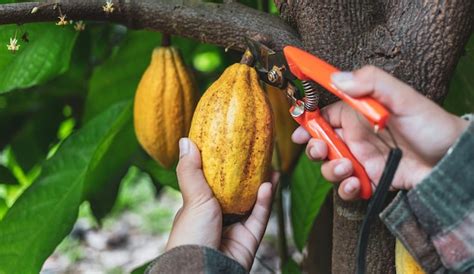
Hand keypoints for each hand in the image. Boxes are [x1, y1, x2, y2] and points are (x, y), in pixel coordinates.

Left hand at [165, 138, 277, 270]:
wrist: (202, 269)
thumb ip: (191, 170)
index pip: (214, 183)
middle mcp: (218, 217)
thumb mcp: (192, 197)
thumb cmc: (191, 234)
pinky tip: (270, 184)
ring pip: (253, 203)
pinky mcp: (249, 239)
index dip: (225, 166)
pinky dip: (265, 201)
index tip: (235, 148)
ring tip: (272, 167)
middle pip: (238, 192)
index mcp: (201, 207)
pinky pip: (260, 217)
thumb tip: (186, 141)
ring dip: (263, 185)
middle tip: (260, 156)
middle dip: (249, 175)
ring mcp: (235, 228)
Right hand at [292, 65, 467, 199]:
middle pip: (321, 143)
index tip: (298, 129)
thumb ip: (372, 82)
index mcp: (359, 115)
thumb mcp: (404, 97)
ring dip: (330, 169)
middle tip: (321, 149)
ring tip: (346, 168)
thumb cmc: (431, 124)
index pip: (325, 115)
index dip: (308, 121)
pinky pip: (348, 187)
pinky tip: (355, 183)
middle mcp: (357, 137)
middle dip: (314, 148)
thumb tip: (337, 78)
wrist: (453, 160)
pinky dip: (346, 188)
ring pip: (330, 166)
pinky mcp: (370, 180)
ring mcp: (362, 159)